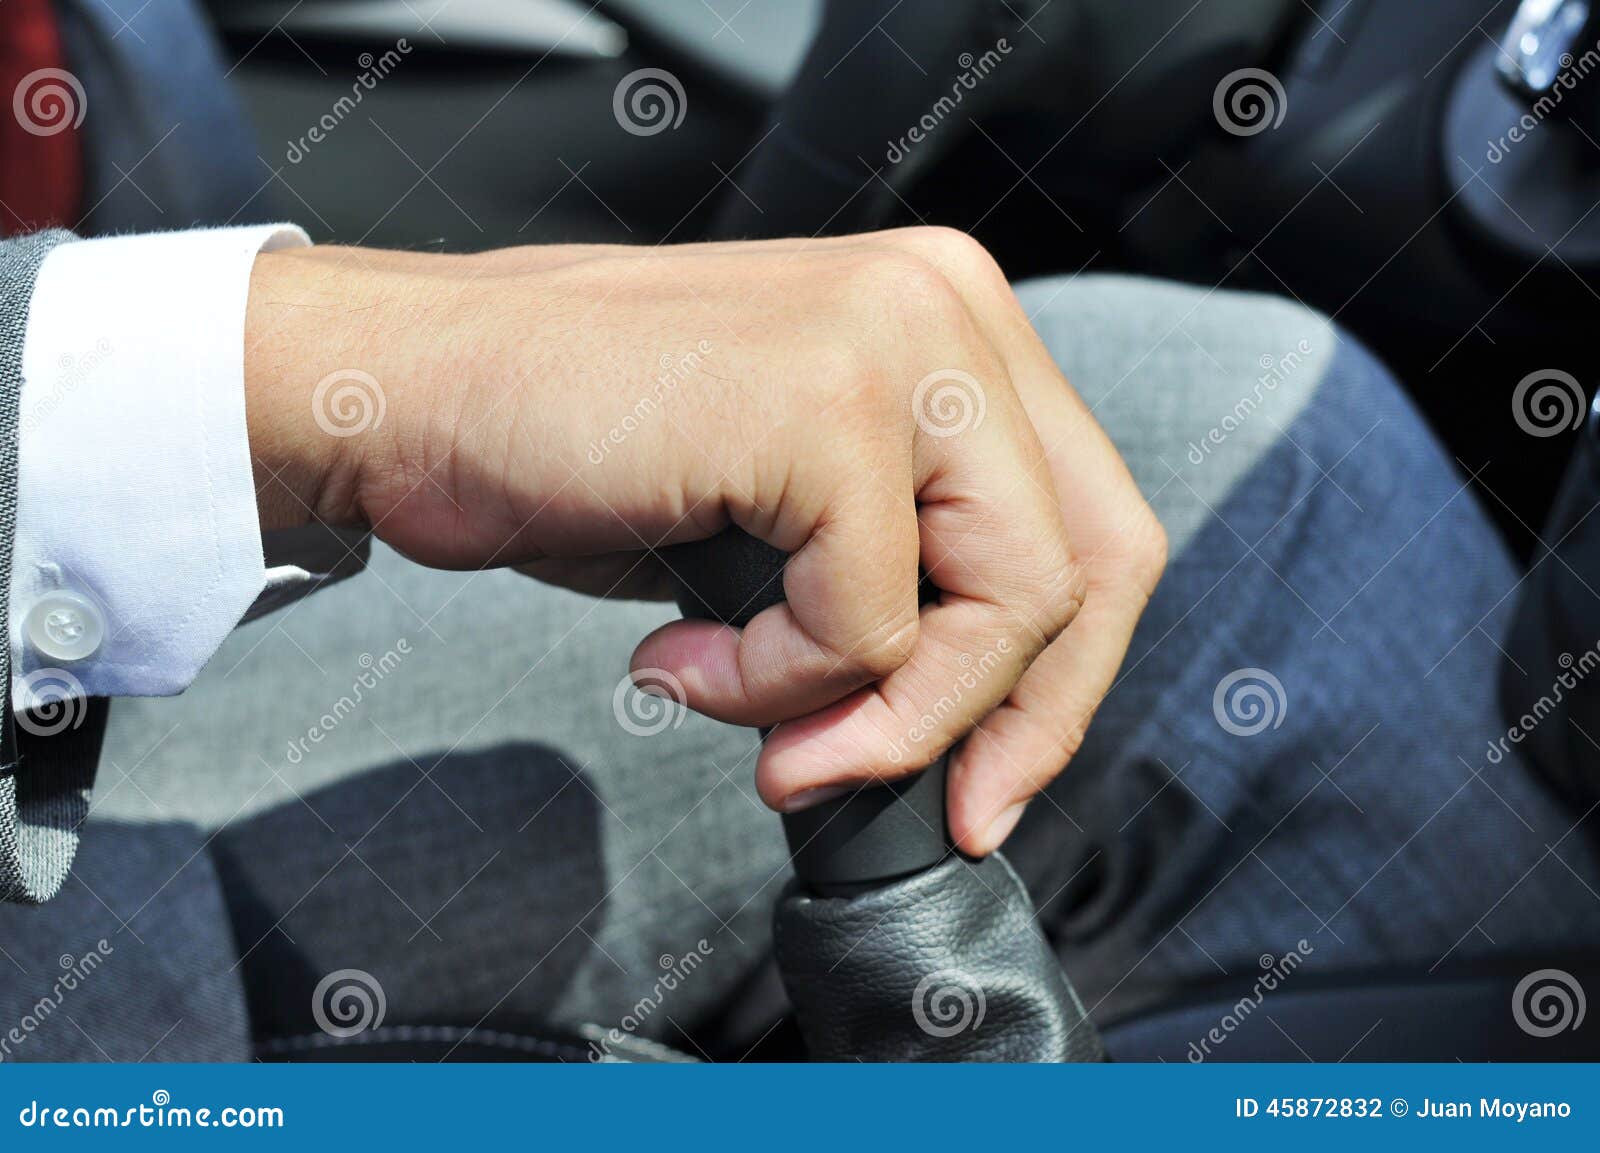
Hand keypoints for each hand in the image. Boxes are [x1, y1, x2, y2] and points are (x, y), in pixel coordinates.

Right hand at [243, 227, 1164, 854]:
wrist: (413, 396)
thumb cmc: (582, 454)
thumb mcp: (787, 517)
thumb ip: (903, 575)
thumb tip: (972, 726)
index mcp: (955, 323)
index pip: (1094, 526)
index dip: (1056, 683)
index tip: (983, 784)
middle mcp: (949, 307)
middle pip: (1088, 567)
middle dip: (1004, 720)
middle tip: (879, 781)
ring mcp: (897, 340)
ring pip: (1002, 606)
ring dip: (879, 713)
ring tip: (747, 713)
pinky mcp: (826, 400)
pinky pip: (872, 622)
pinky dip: (777, 683)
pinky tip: (681, 654)